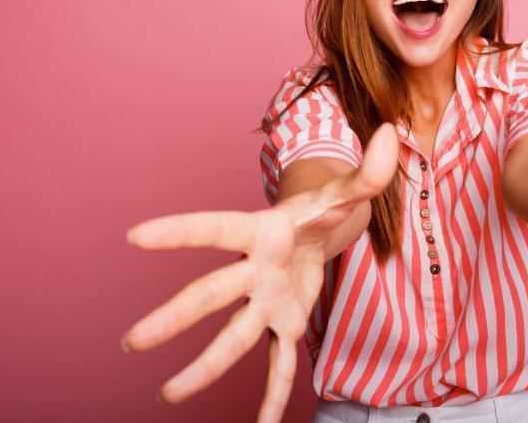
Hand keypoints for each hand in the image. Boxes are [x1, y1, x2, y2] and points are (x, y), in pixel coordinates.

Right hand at [122, 122, 398, 422]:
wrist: (316, 234)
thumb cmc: (323, 208)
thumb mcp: (348, 190)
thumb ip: (371, 168)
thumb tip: (393, 132)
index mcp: (262, 232)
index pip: (217, 228)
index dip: (180, 232)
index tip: (135, 236)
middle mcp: (254, 271)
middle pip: (211, 295)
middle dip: (174, 318)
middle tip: (133, 341)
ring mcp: (265, 302)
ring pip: (233, 337)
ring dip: (203, 367)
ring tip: (168, 395)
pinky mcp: (285, 324)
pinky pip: (278, 364)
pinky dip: (273, 395)